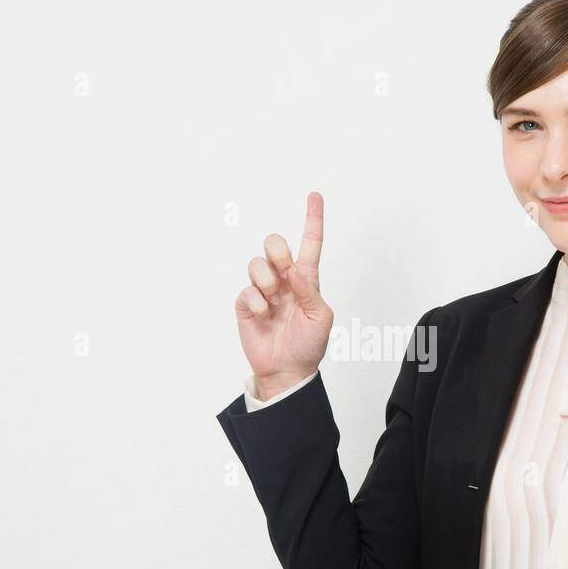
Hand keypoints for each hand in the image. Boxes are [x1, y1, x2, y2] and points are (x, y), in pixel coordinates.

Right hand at [234, 191, 333, 399]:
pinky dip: (257, 302)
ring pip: (257, 263)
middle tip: (284, 271)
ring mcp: (263, 291)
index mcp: (306, 280)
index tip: (315, 196)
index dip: (312, 219)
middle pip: (274, 243)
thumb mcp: (321, 317)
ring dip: (267, 280)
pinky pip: (247, 290)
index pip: (310, 244)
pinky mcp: (246, 304)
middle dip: (277, 250)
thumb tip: (291, 270)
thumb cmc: (309, 345)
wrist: (288, 371)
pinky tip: (264, 316)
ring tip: (274, 301)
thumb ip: (309, 290)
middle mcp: (284, 280)